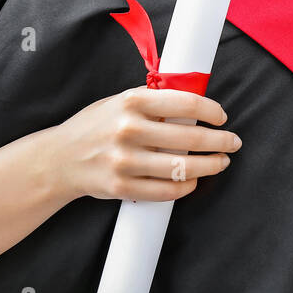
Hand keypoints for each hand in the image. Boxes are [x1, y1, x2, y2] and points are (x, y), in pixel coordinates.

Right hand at [53, 87, 240, 201]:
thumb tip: (194, 104)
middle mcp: (128, 129)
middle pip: (190, 138)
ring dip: (210, 166)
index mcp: (131, 101)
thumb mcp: (119, 101)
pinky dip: (186, 187)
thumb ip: (152, 101)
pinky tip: (193, 181)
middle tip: (233, 142)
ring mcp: (124, 160)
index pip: (185, 103)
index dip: (211, 110)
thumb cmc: (96, 126)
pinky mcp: (122, 187)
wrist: (59, 158)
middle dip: (220, 141)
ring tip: (220, 162)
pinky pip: (166, 190)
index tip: (222, 117)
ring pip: (182, 167)